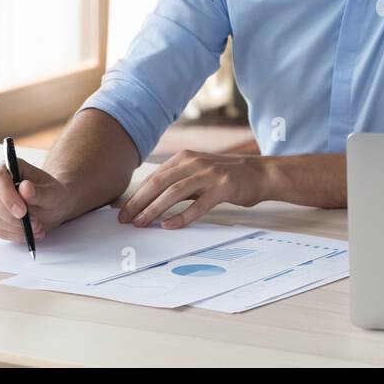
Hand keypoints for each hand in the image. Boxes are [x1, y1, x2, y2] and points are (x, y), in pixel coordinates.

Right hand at [0, 159, 74, 241]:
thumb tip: (25, 187)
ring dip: (15, 227)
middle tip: (35, 224)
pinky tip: (28, 233)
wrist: (53, 206)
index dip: (7, 196)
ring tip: (37, 228)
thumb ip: (39, 191)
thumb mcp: (54, 193)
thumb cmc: (53, 194)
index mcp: (9, 167)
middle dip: (13, 216)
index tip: (22, 212)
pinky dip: (13, 234)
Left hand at [118, 151, 265, 228]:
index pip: (154, 177)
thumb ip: (178, 181)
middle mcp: (194, 162)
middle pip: (160, 183)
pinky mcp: (223, 188)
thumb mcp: (198, 172)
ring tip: (142, 223)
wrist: (260, 174)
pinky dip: (181, 216)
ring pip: (174, 192)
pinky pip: (198, 204)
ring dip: (155, 209)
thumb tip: (149, 200)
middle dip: (139, 202)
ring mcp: (209, 174)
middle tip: (126, 220)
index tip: (124, 212)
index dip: (137, 195)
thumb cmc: (227, 176)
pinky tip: (169, 225)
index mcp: (185, 158)